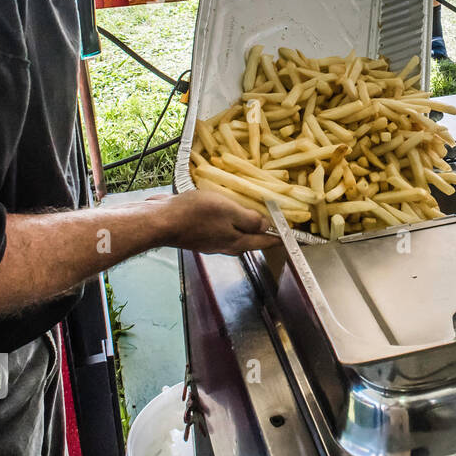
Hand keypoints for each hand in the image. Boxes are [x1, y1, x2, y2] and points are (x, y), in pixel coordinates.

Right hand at [155, 191, 278, 254]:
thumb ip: (249, 219)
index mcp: (237, 242)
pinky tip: (224, 209)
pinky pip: (219, 227)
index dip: (282, 238)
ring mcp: (210, 241)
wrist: (159, 221)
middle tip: (275, 218)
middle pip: (251, 240)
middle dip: (264, 231)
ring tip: (251, 210)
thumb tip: (266, 226)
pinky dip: (227, 219)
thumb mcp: (229, 211)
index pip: (266, 242)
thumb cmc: (195, 214)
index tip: (296, 236)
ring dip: (244, 223)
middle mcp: (225, 246)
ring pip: (234, 233)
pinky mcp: (198, 234)